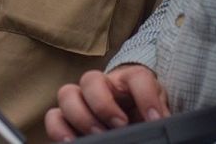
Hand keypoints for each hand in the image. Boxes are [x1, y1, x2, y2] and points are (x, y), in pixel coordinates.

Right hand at [44, 65, 169, 141]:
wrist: (131, 116)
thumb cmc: (141, 111)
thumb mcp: (156, 110)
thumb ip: (159, 113)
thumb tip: (163, 123)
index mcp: (127, 80)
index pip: (137, 77)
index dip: (146, 96)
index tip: (155, 118)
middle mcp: (101, 85)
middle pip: (91, 79)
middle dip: (104, 104)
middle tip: (120, 125)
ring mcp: (81, 99)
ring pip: (67, 93)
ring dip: (80, 116)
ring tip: (97, 136)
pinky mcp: (67, 117)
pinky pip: (53, 117)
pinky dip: (59, 130)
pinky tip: (73, 142)